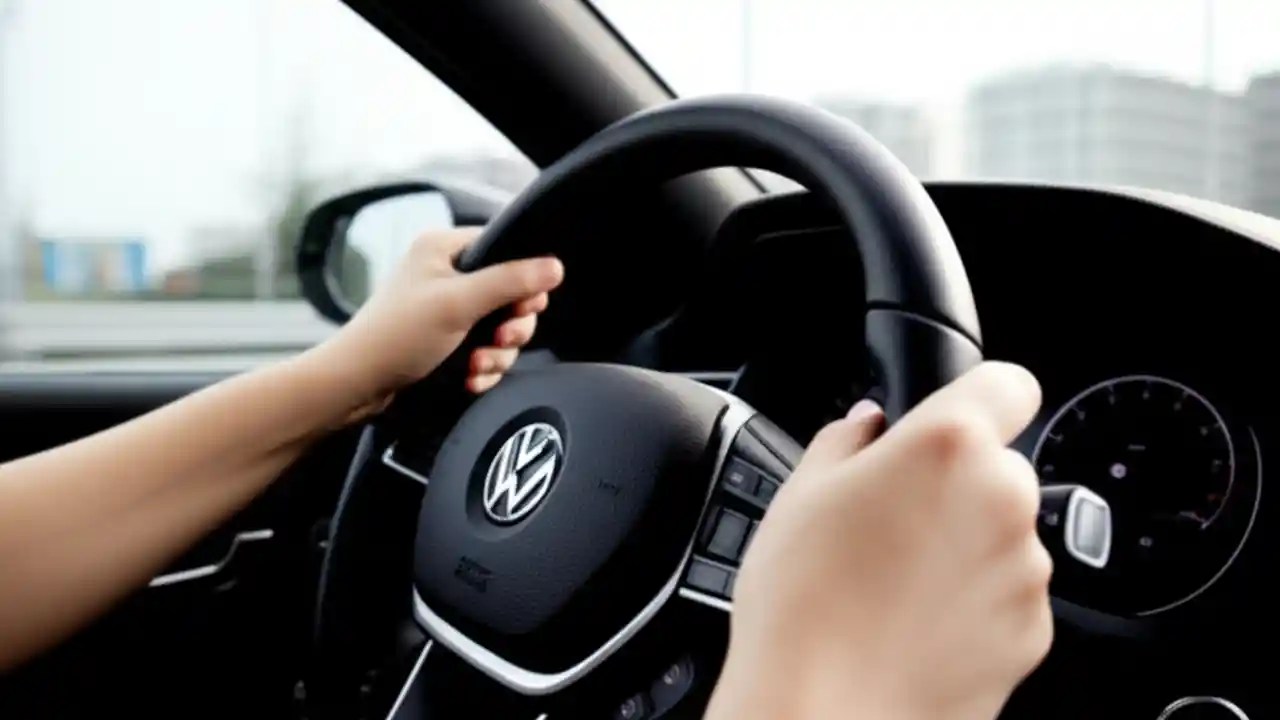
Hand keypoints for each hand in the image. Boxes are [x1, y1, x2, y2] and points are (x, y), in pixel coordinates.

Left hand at [309, 227, 563, 415]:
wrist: (357, 386)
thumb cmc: (396, 336)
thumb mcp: (459, 303)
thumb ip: (510, 282)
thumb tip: (555, 266)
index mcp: (444, 249)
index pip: (505, 249)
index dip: (523, 279)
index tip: (524, 305)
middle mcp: (448, 275)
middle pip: (511, 294)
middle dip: (511, 326)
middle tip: (501, 339)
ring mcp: (448, 311)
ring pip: (502, 328)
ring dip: (498, 353)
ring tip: (477, 366)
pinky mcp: (448, 343)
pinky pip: (487, 351)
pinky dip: (484, 368)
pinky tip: (470, 378)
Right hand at [708, 362, 1050, 719]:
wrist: (822, 713)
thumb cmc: (802, 605)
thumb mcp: (800, 494)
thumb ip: (846, 440)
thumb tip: (867, 425)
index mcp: (948, 447)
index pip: (1008, 385)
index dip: (980, 398)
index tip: (952, 419)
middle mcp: (1003, 500)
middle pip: (999, 470)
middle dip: (956, 487)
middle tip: (891, 522)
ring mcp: (1025, 572)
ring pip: (1003, 536)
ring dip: (964, 547)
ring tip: (893, 584)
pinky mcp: (1032, 633)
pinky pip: (1007, 596)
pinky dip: (973, 603)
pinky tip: (913, 624)